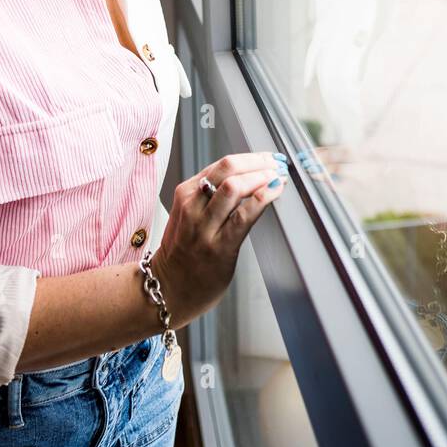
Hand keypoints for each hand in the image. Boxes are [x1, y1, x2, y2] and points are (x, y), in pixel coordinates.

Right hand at [150, 150, 287, 329]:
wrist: (168, 289)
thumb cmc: (183, 252)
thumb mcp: (188, 214)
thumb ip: (209, 195)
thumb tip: (247, 176)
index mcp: (186, 193)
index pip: (221, 164)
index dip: (250, 158)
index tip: (268, 158)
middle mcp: (193, 206)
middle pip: (228, 168)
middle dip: (258, 162)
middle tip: (276, 163)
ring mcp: (204, 227)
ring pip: (234, 187)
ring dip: (262, 177)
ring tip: (278, 176)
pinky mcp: (218, 247)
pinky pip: (243, 216)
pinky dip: (262, 198)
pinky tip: (274, 192)